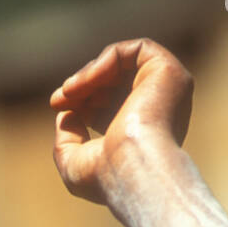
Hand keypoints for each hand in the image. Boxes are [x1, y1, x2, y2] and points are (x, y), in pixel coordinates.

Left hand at [49, 39, 193, 207]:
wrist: (130, 169)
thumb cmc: (105, 176)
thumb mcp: (74, 163)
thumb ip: (67, 138)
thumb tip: (67, 113)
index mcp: (146, 134)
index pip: (114, 105)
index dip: (84, 100)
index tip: (57, 105)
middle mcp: (162, 111)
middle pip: (117, 82)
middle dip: (83, 86)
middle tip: (59, 99)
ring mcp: (169, 91)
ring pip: (125, 65)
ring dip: (90, 74)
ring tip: (68, 92)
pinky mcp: (169, 72)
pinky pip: (136, 50)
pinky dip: (105, 61)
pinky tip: (83, 82)